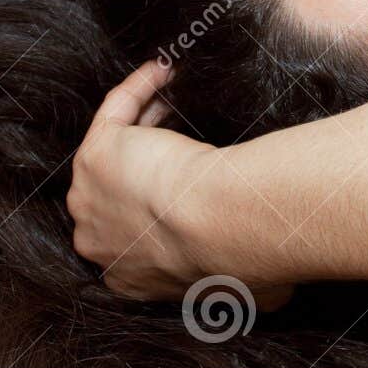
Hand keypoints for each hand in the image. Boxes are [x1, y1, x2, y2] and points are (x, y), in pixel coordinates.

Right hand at [68, 59, 292, 309]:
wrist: (216, 224)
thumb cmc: (234, 258)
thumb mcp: (242, 290)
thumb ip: (249, 293)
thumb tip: (278, 296)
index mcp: (126, 275)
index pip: (132, 237)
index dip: (156, 207)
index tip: (184, 185)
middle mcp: (96, 238)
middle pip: (118, 188)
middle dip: (147, 161)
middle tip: (183, 132)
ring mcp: (89, 193)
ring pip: (116, 145)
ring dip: (144, 120)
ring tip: (176, 95)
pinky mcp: (97, 152)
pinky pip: (114, 109)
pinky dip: (139, 86)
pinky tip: (166, 70)